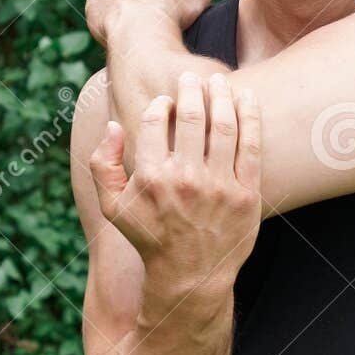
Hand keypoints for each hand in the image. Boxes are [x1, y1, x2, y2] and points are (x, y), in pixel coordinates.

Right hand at [88, 71, 261, 301]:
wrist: (191, 276)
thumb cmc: (150, 236)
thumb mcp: (112, 207)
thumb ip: (102, 164)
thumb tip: (111, 126)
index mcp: (151, 177)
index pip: (155, 121)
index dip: (159, 104)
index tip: (165, 101)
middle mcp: (185, 179)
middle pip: (191, 116)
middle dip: (191, 89)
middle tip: (191, 77)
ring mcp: (219, 186)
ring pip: (223, 125)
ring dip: (221, 95)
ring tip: (219, 81)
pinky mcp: (247, 194)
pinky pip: (251, 145)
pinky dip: (250, 116)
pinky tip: (246, 99)